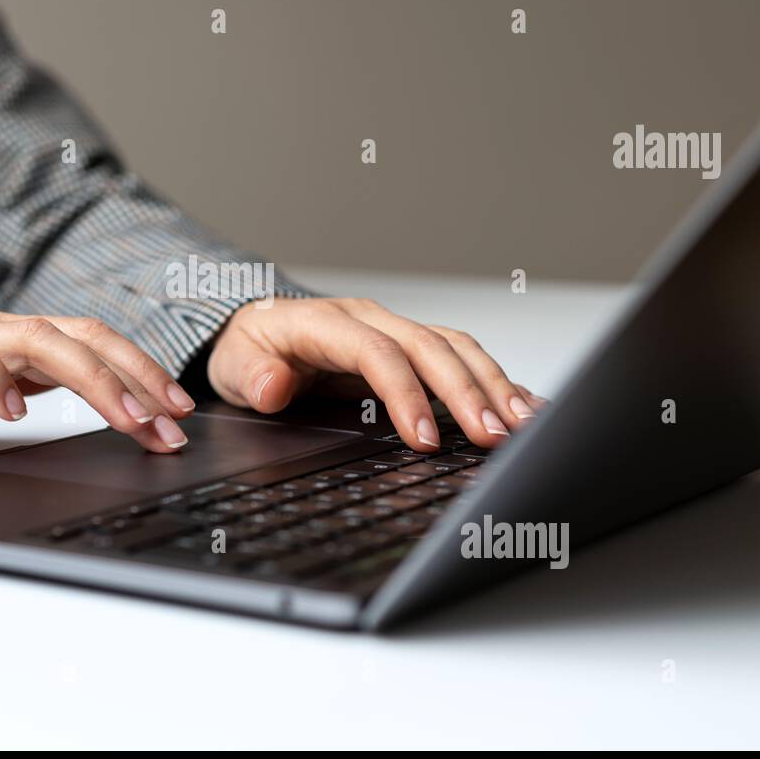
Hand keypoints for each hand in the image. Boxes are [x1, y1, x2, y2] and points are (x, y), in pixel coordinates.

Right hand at [0, 309, 196, 468]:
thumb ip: (29, 391)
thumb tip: (97, 408)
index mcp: (13, 342)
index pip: (93, 344)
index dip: (141, 371)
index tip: (178, 413)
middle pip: (82, 335)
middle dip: (137, 376)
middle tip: (174, 419)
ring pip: (41, 340)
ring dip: (94, 380)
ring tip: (128, 419)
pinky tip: (16, 414)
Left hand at [206, 298, 544, 450]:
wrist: (258, 330)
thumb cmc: (250, 349)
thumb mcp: (234, 364)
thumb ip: (252, 375)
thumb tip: (274, 387)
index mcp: (328, 322)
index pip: (377, 353)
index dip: (405, 394)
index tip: (423, 439)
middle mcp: (371, 319)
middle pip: (431, 348)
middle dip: (467, 392)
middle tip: (494, 436)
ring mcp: (396, 330)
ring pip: (456, 349)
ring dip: (493, 386)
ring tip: (523, 425)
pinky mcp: (413, 347)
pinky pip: (462, 357)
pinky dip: (495, 382)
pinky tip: (525, 406)